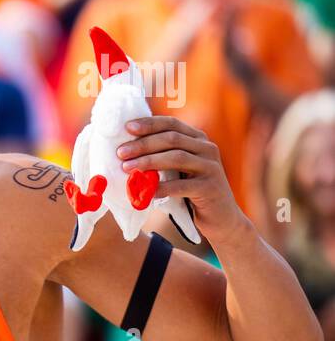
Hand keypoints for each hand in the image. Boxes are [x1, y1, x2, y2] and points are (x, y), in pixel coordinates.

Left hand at [114, 115, 248, 243]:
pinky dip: (162, 187)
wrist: (220, 217)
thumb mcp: (178, 167)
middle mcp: (207, 148)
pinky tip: (146, 191)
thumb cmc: (190, 189)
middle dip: (143, 144)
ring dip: (148, 162)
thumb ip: (162, 154)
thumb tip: (126, 148)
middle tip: (120, 152)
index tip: (127, 128)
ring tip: (127, 168)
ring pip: (176, 157)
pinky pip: (182, 185)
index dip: (149, 124)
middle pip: (172, 139)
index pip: (172, 124)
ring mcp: (211, 167)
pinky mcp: (211, 188)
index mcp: (198, 139)